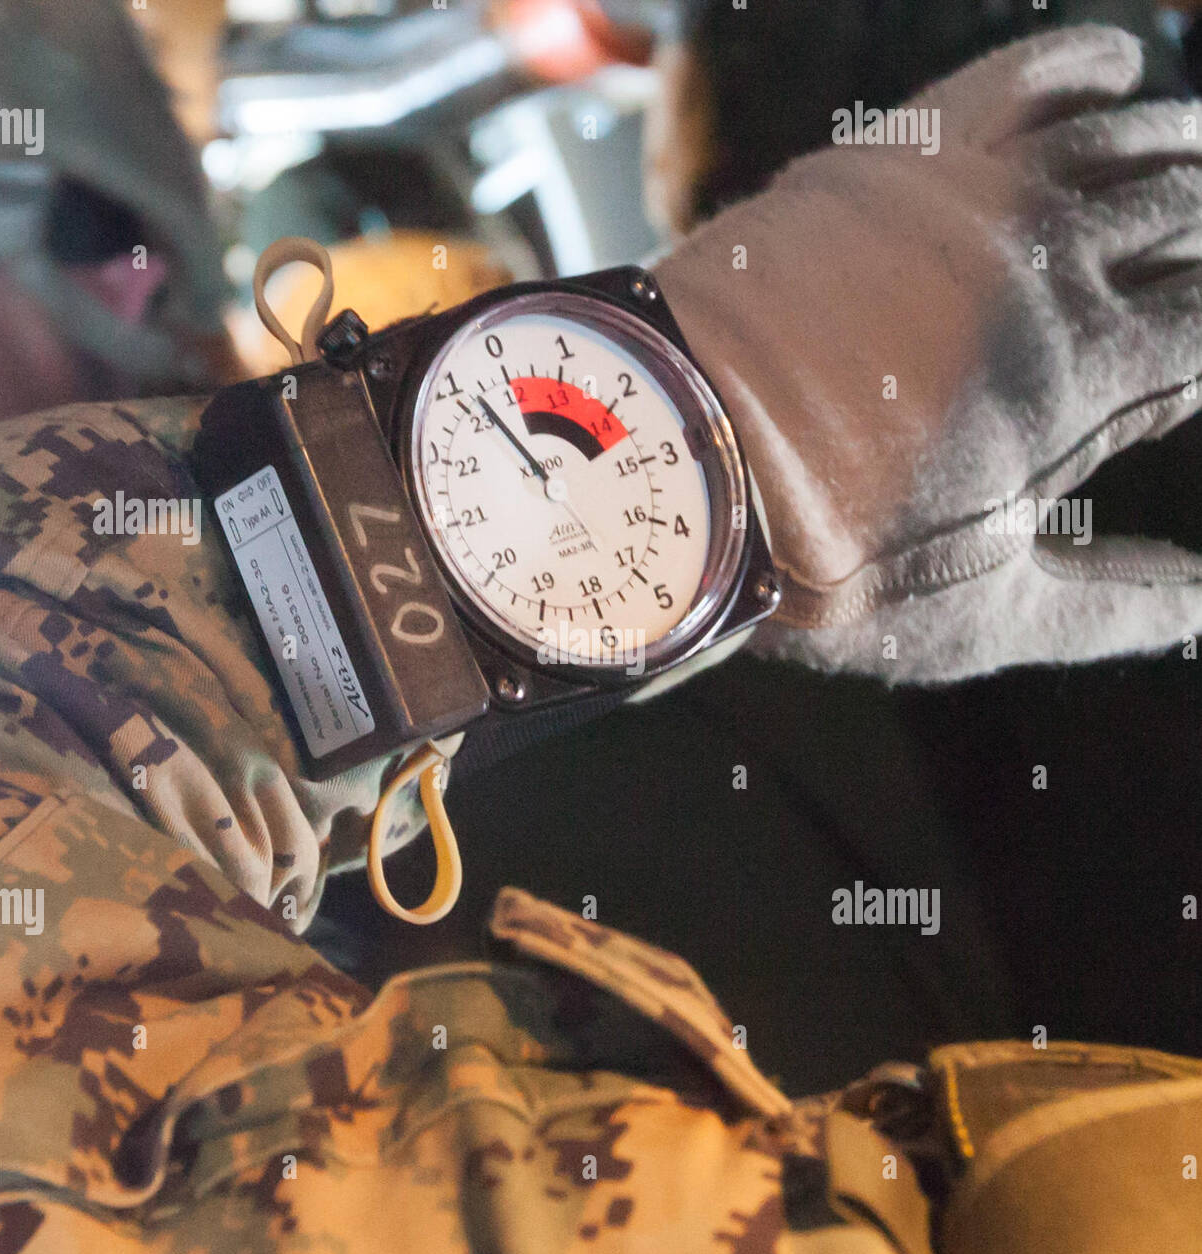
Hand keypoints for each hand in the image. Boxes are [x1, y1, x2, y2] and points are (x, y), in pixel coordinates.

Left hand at [654, 26, 1201, 682]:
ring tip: (1192, 151)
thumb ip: (1110, 606)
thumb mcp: (980, 615)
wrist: (678, 463)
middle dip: (1201, 229)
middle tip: (1198, 247)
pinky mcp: (895, 161)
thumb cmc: (823, 558)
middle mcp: (1049, 269)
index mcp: (1087, 380)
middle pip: (1178, 218)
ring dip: (1170, 146)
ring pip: (1116, 143)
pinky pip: (1010, 80)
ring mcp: (971, 201)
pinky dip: (1074, 65)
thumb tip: (1198, 606)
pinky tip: (1111, 65)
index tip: (1194, 361)